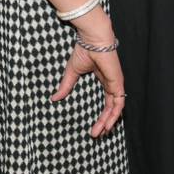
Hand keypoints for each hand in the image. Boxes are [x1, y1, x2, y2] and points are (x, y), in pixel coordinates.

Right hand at [53, 13, 125, 136]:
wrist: (92, 39)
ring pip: (116, 108)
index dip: (103, 116)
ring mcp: (116, 83)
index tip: (94, 128)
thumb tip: (54, 98)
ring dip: (109, 122)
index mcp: (105, 80)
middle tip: (97, 135)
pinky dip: (115, 114)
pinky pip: (119, 102)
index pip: (108, 103)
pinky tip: (108, 124)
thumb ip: (66, 86)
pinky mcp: (117, 82)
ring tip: (101, 133)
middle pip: (112, 108)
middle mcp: (113, 84)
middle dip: (105, 123)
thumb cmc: (84, 50)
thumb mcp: (72, 73)